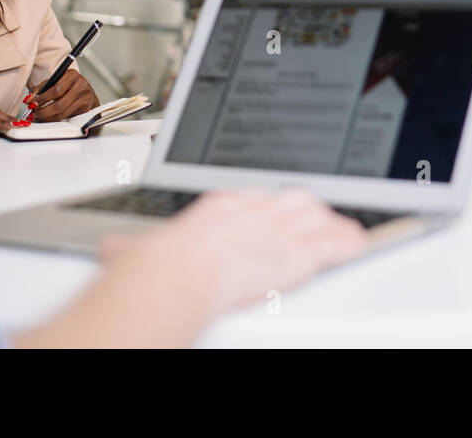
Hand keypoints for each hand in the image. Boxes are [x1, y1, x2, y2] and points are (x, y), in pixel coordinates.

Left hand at [30, 69, 100, 121]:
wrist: (86, 92)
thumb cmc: (68, 86)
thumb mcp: (54, 82)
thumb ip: (40, 89)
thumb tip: (28, 99)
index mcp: (72, 75)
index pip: (56, 89)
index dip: (43, 99)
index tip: (32, 104)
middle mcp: (81, 85)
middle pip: (59, 103)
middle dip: (44, 111)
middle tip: (34, 113)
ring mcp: (85, 97)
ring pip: (62, 112)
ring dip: (48, 117)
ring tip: (39, 116)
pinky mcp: (86, 107)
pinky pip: (67, 116)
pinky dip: (55, 119)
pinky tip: (48, 118)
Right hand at [100, 189, 369, 325]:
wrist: (174, 274)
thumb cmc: (155, 265)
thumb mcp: (138, 247)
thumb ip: (130, 247)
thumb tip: (114, 250)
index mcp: (222, 203)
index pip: (256, 197)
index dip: (269, 207)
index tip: (273, 214)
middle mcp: (256, 209)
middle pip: (293, 199)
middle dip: (305, 210)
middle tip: (311, 220)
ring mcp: (280, 229)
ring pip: (316, 217)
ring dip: (328, 225)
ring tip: (341, 229)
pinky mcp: (297, 254)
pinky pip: (333, 244)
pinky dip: (348, 243)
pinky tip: (358, 243)